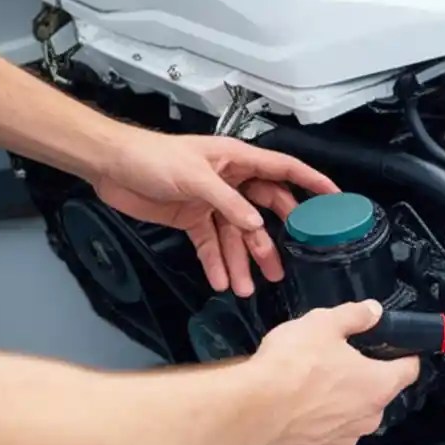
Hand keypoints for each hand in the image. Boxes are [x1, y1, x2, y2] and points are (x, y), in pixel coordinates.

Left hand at [90, 127, 339, 296]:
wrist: (110, 166)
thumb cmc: (151, 157)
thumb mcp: (195, 177)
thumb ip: (229, 203)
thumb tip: (256, 227)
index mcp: (237, 161)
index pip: (284, 170)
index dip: (311, 182)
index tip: (334, 197)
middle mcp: (230, 182)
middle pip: (263, 212)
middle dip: (271, 242)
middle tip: (281, 268)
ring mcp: (212, 202)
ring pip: (236, 236)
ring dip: (241, 262)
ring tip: (246, 288)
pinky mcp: (192, 219)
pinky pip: (211, 245)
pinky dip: (216, 263)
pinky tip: (220, 281)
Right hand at [246, 300, 419, 444]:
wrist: (252, 409)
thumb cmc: (293, 364)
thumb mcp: (323, 324)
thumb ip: (354, 316)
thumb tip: (374, 311)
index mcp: (379, 385)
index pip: (410, 370)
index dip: (405, 355)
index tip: (394, 346)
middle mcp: (369, 418)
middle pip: (379, 393)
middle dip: (365, 378)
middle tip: (339, 360)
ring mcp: (344, 440)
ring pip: (353, 416)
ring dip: (342, 403)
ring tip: (313, 385)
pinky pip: (326, 433)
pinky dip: (318, 422)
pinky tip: (298, 409)